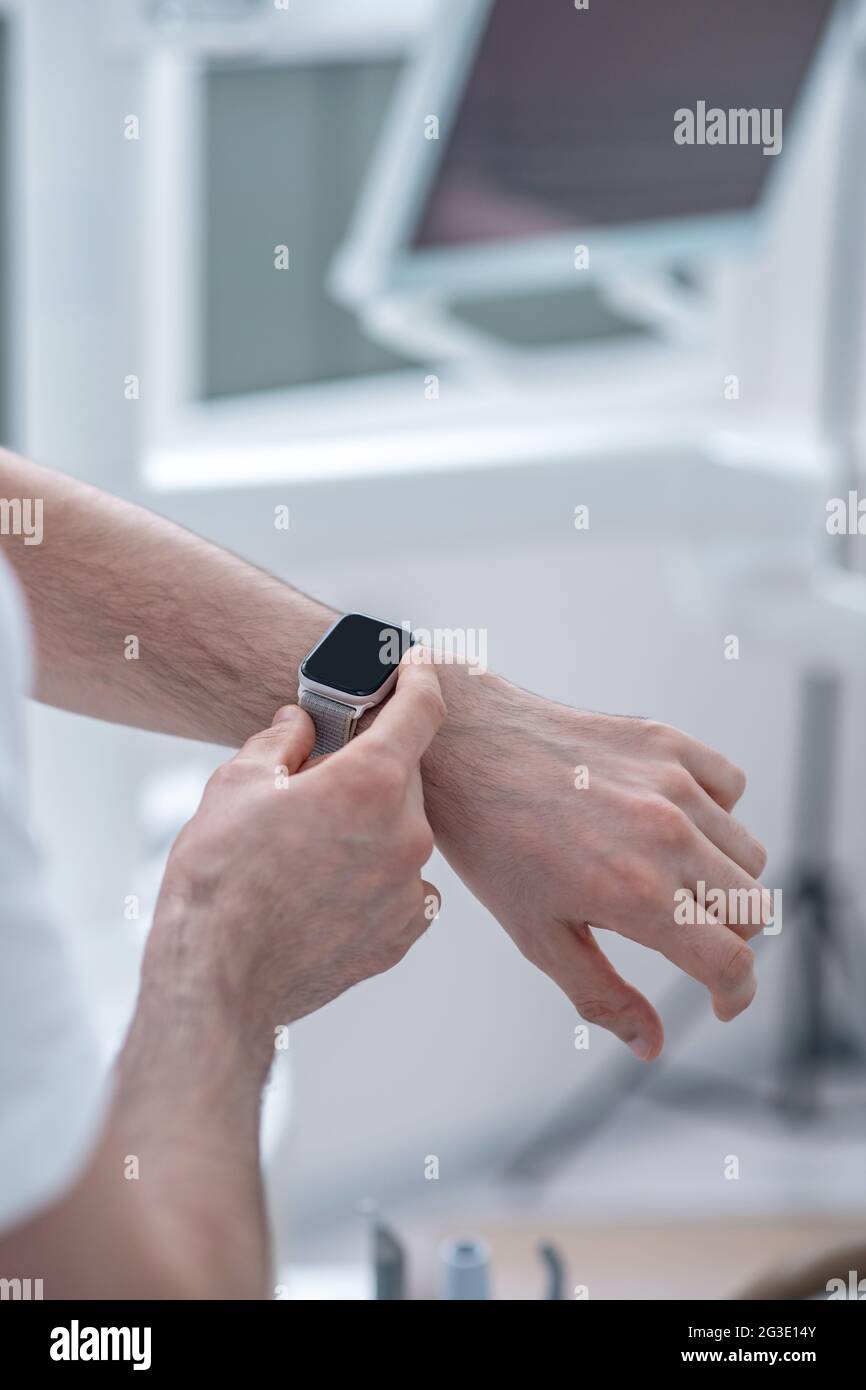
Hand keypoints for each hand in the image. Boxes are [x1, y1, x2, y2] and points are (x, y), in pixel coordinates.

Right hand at [146, 654, 444, 1055]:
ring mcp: (410, 887)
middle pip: (403, 776)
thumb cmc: (221, 877)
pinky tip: (324, 887)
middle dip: (365, 768)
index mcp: (371, 782)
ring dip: (368, 826)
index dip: (419, 679)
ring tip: (307, 848)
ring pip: (399, 831)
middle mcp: (407, 833)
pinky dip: (373, 875)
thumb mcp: (238, 782)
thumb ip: (283, 741)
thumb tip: (302, 725)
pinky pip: (401, 883)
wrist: (218, 976)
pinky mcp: (404, 932)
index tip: (416, 666)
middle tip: (314, 780)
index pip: (421, 710)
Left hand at [424, 670, 767, 1060]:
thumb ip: (601, 995)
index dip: (737, 994)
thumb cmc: (492, 846)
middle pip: (754, 909)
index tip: (722, 1001)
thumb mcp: (537, 936)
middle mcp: (668, 837)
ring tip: (669, 879)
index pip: (733, 962)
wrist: (464, 751)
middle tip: (685, 939)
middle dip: (729, 939)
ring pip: (747, 853)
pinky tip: (670, 822)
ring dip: (724, 879)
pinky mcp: (667, 742)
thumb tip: (652, 1045)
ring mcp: (672, 783)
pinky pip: (730, 787)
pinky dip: (716, 812)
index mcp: (637, 894)